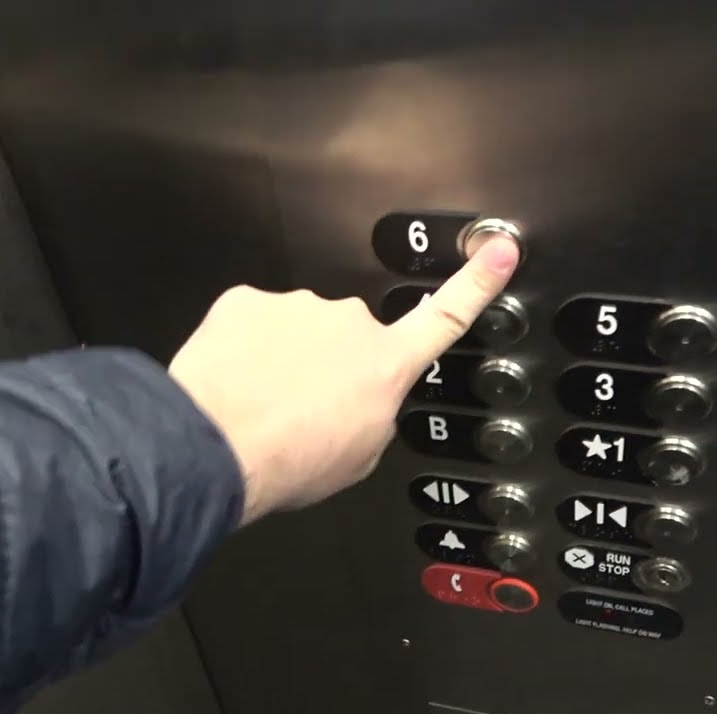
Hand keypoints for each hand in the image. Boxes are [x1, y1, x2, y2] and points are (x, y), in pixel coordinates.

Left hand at [168, 237, 519, 524]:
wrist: (218, 447)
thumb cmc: (289, 460)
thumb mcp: (359, 457)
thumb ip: (373, 416)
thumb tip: (362, 403)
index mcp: (387, 364)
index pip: (445, 318)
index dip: (477, 282)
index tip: (499, 250)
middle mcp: (349, 323)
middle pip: (347, 335)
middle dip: (327, 362)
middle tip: (298, 407)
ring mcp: (298, 306)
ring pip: (296, 328)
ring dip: (281, 357)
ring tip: (260, 403)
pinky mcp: (248, 301)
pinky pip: (252, 322)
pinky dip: (242, 349)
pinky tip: (233, 383)